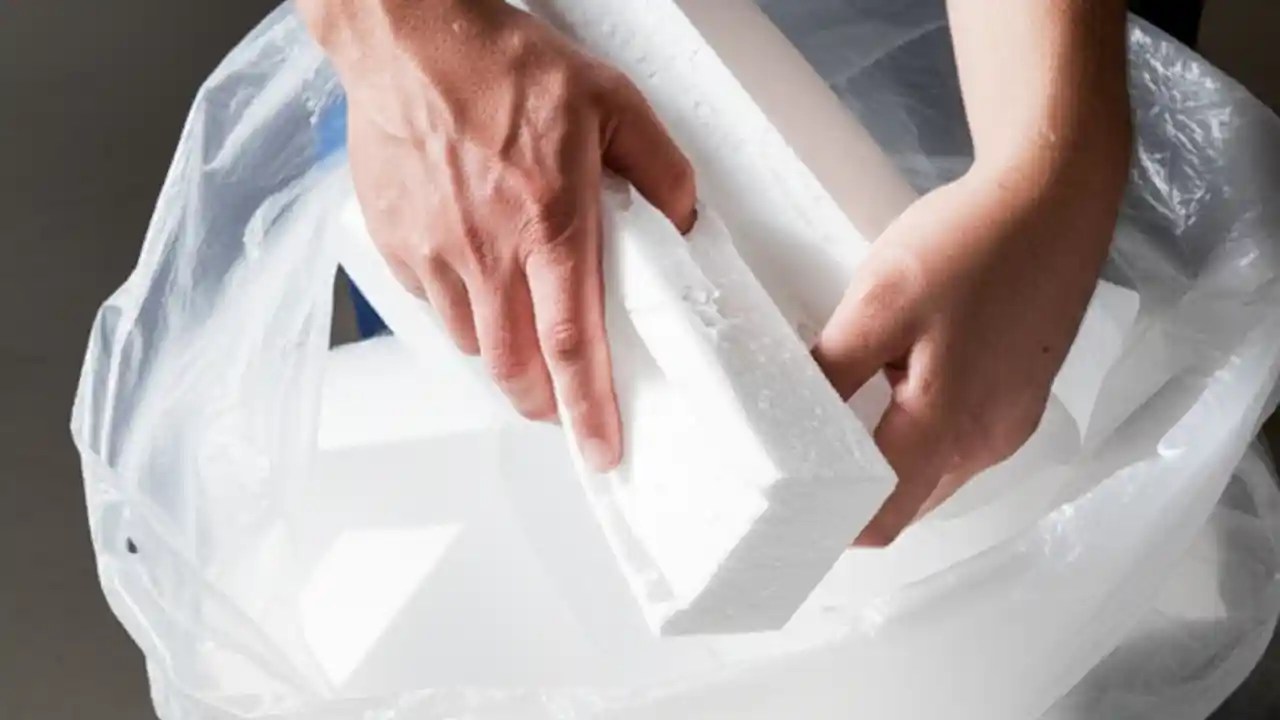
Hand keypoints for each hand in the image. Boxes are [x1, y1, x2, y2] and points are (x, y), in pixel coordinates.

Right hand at [300, 0, 695, 470]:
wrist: (409, 35)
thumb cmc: (503, 63)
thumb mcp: (610, 100)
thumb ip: (658, 167)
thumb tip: (682, 219)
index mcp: (549, 224)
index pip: (574, 343)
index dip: (589, 409)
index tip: (602, 451)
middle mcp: (488, 251)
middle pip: (515, 367)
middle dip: (543, 402)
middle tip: (562, 403)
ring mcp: (435, 251)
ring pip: (471, 343)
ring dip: (503, 354)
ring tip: (522, 329)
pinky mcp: (394, 243)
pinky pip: (431, 303)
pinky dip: (460, 309)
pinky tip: (476, 278)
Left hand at [814, 152, 1126, 545]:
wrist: (1055, 193)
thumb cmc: (968, 245)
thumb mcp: (880, 302)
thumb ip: (835, 371)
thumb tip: (792, 425)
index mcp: (950, 428)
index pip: (885, 518)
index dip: (834, 526)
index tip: (785, 509)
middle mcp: (989, 443)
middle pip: (911, 501)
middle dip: (856, 493)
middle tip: (797, 461)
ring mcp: (1012, 421)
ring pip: (936, 471)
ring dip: (889, 459)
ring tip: (835, 420)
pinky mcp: (1021, 395)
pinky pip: (959, 438)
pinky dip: (920, 431)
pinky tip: (891, 386)